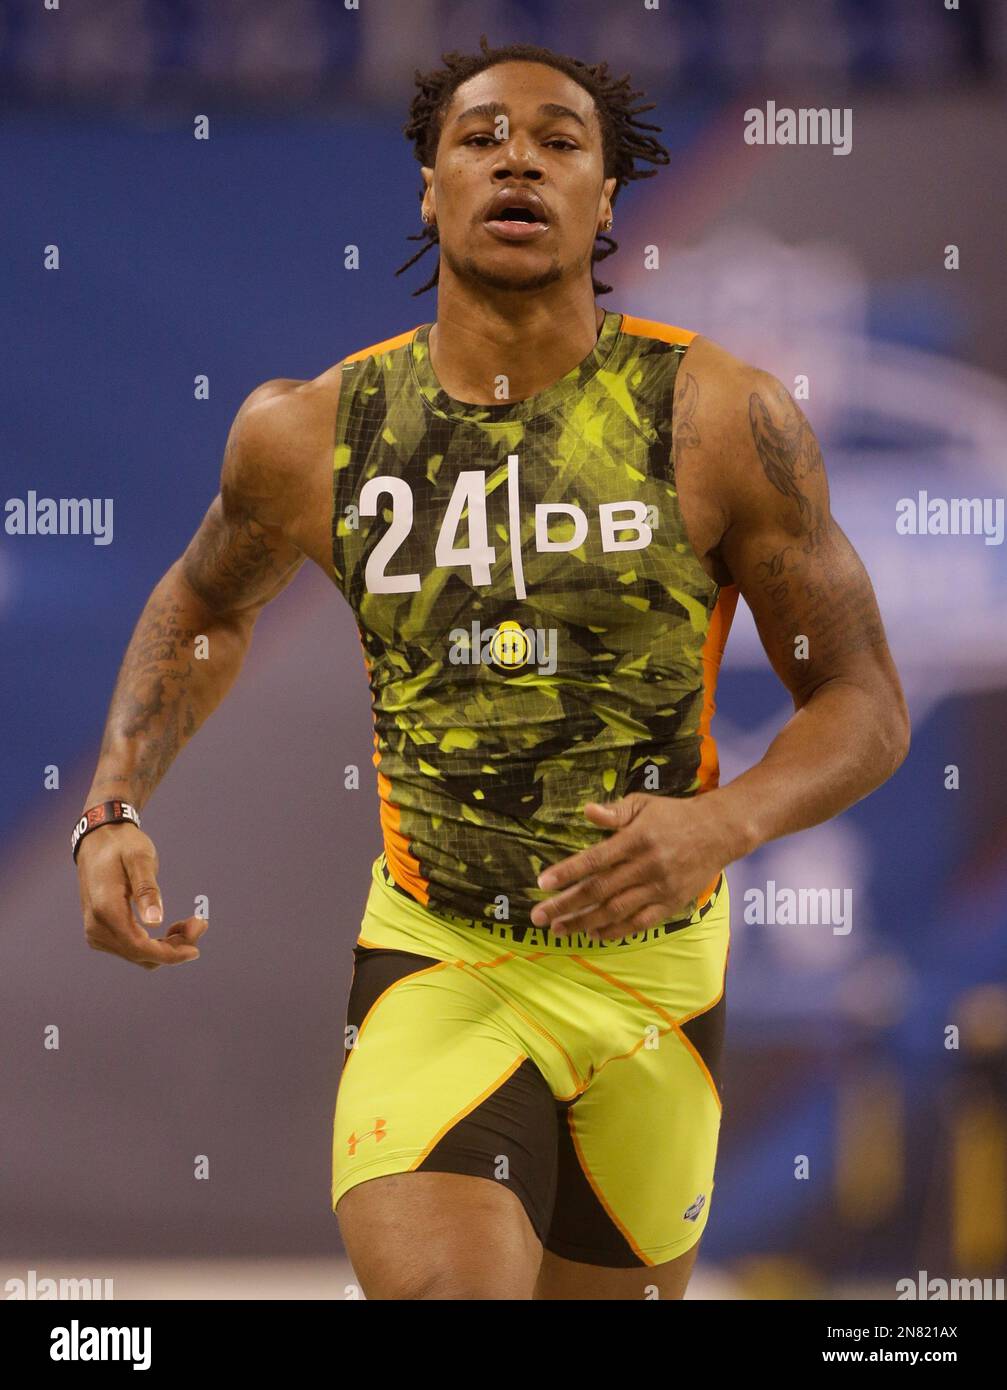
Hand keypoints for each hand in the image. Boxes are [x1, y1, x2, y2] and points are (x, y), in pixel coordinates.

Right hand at [76, 823, 207, 969]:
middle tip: (200, 924)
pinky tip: (173, 927)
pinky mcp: (101, 932)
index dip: (169, 954)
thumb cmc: (122, 846)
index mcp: (105, 910)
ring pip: (139, 955)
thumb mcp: (140, 859)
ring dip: (167, 946)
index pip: (139, 948)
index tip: (195, 950)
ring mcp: (97, 933)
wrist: (98, 841)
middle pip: (141, 955)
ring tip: (190, 923)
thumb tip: (155, 922)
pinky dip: (156, 943)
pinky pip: (133, 949)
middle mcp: (97, 928)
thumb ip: (147, 889)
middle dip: (175, 947)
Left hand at [529, 791, 734, 942]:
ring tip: (559, 929)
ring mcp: (659, 888)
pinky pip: (639, 923)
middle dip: (566, 905)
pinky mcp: (671, 903)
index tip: (542, 882)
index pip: (595, 859)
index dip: (567, 872)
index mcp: (636, 839)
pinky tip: (594, 935)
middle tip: (539, 916)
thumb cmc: (674, 815)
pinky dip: (615, 931)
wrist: (720, 832)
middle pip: (600, 890)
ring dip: (584, 922)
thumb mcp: (644, 804)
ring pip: (616, 911)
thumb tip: (586, 810)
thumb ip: (615, 812)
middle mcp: (646, 866)